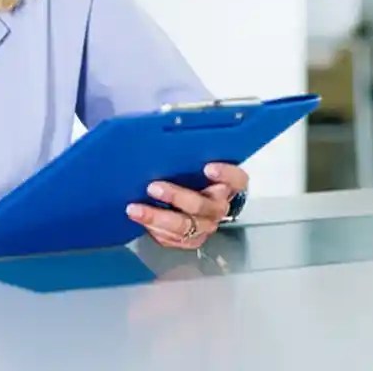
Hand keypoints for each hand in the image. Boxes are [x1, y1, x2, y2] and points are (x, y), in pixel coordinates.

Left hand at [126, 163, 248, 249]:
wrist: (194, 205)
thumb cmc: (194, 178)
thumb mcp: (196, 164)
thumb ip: (190, 155)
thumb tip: (163, 131)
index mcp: (228, 185)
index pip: (237, 179)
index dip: (225, 174)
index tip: (207, 167)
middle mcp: (219, 207)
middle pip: (202, 205)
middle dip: (176, 197)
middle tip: (153, 187)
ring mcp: (205, 226)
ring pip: (184, 226)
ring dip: (157, 217)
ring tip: (135, 209)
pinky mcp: (192, 240)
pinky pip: (173, 239)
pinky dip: (154, 230)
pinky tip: (140, 220)